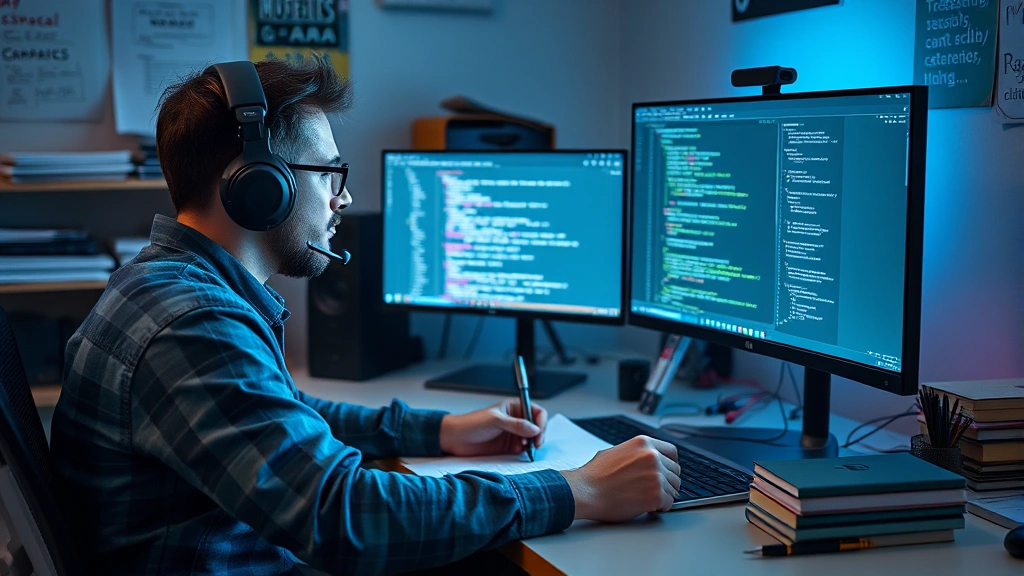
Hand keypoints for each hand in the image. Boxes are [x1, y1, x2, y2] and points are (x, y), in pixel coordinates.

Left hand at [439, 399, 547, 456]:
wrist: (456, 439)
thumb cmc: (472, 424)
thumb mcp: (495, 420)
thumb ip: (516, 424)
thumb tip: (535, 429)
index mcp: (514, 407)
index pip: (536, 412)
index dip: (540, 421)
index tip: (538, 431)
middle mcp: (516, 420)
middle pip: (537, 426)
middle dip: (539, 434)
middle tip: (536, 443)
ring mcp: (514, 434)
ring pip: (533, 439)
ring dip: (533, 444)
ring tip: (526, 447)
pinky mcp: (510, 447)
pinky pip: (524, 450)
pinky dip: (527, 452)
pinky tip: (522, 452)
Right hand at [559, 436, 680, 521]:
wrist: (585, 491)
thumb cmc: (594, 476)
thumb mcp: (615, 452)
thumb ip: (635, 454)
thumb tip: (643, 460)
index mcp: (643, 443)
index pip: (671, 452)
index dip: (669, 464)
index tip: (666, 472)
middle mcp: (652, 456)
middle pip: (675, 471)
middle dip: (666, 482)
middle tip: (653, 489)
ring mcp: (656, 475)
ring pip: (674, 488)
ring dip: (663, 495)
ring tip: (645, 498)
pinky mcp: (656, 494)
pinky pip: (668, 503)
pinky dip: (660, 507)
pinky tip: (646, 506)